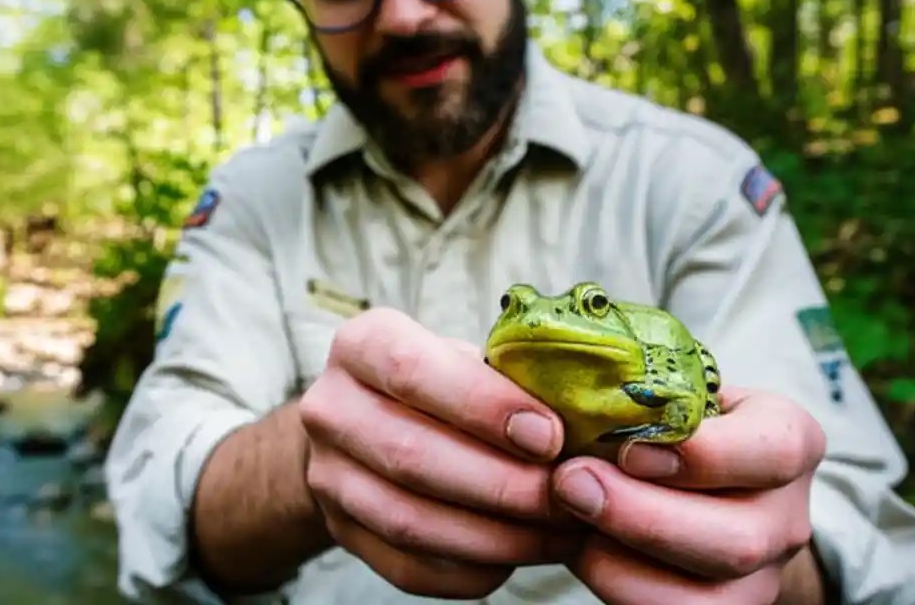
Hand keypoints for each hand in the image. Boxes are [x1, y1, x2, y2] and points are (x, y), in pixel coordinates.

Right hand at [298, 308, 579, 598]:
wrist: (364, 426)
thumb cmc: (437, 385)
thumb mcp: (463, 357)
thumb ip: (507, 378)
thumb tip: (586, 417)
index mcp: (362, 346)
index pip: (411, 371)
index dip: (483, 406)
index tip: (549, 436)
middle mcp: (329, 408)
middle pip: (411, 455)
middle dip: (502, 484)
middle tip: (569, 495)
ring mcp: (328, 477)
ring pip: (409, 520)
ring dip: (496, 536)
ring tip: (558, 533)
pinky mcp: (342, 532)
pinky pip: (408, 568)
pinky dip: (473, 568)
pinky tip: (519, 556)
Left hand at [549, 386, 829, 603]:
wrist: (699, 487)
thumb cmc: (673, 423)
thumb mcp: (677, 392)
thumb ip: (645, 395)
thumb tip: (568, 393)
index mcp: (790, 442)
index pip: (775, 451)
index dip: (702, 456)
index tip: (628, 448)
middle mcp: (787, 518)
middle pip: (737, 540)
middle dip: (640, 516)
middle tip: (569, 483)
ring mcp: (762, 578)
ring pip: (704, 597)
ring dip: (618, 561)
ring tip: (569, 520)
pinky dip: (614, 584)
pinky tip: (580, 549)